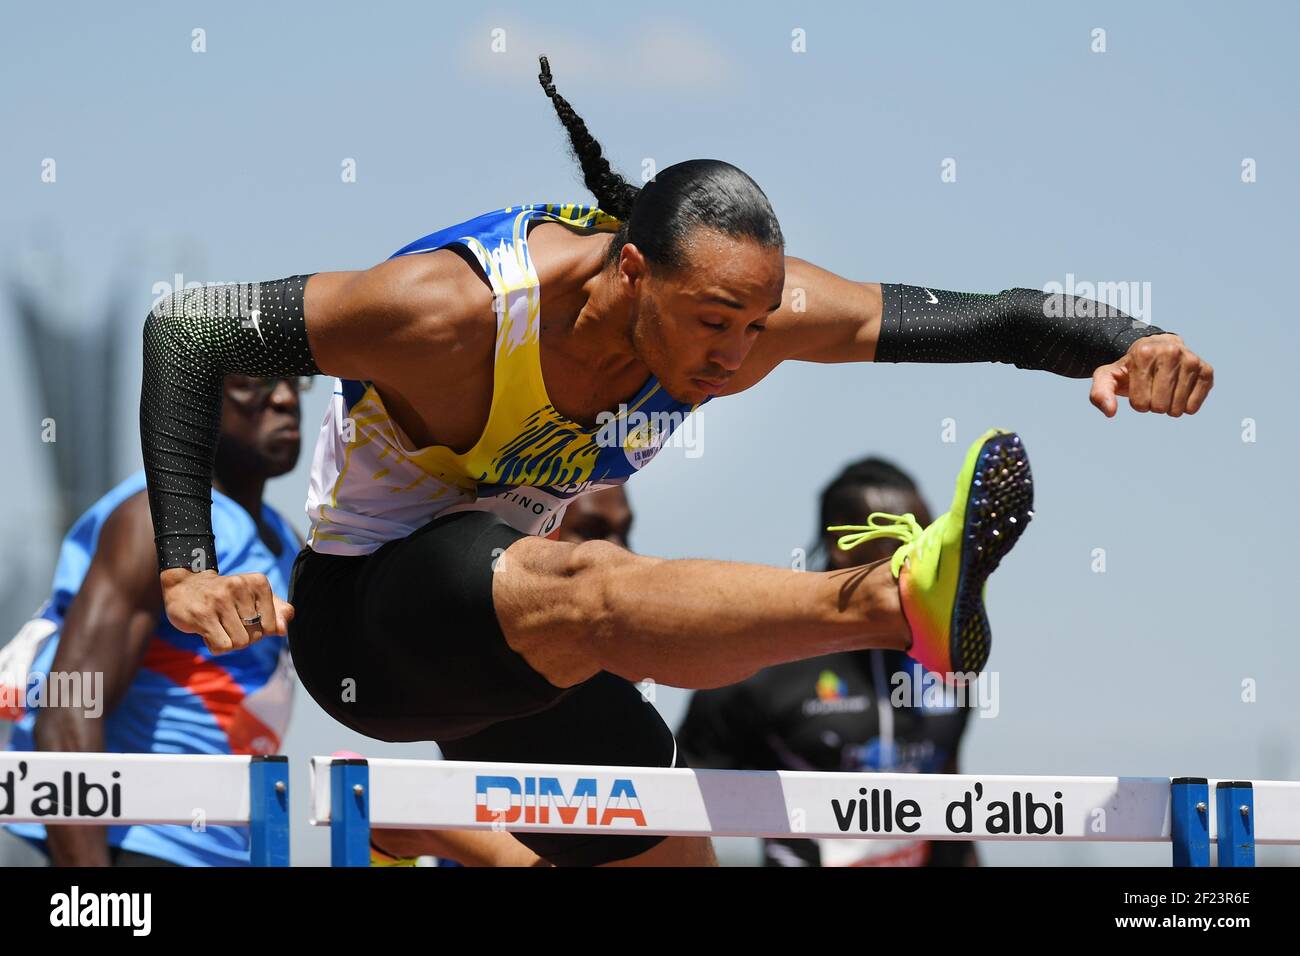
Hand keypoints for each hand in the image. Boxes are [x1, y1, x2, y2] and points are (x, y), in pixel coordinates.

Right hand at [160, 568, 294, 654]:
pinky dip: (215, 646)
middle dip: (243, 637)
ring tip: (218, 626)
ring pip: (240, 643)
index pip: (272, 626)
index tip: (244, 618)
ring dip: (229, 642)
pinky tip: (207, 631)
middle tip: (228, 622)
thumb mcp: (255, 597)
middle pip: (256, 636)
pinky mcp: (202, 615)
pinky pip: (222, 646)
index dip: (259, 630)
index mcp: (258, 582)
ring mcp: (220, 600)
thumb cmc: (227, 596)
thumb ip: (276, 612)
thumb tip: (282, 630)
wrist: (186, 585)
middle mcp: (240, 587)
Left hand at [1089, 333, 1213, 417]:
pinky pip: (1194, 407)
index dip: (1137, 402)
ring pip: (1177, 409)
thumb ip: (1100, 393)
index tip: (1139, 386)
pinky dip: (1185, 407)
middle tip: (1152, 389)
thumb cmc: (1130, 367)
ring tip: (1165, 389)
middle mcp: (1171, 353)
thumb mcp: (1107, 376)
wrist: (1156, 348)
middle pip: (1159, 407)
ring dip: (1168, 407)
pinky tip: (1179, 392)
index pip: (1140, 403)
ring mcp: (1191, 361)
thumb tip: (1110, 412)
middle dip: (1152, 405)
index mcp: (1144, 353)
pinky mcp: (1206, 371)